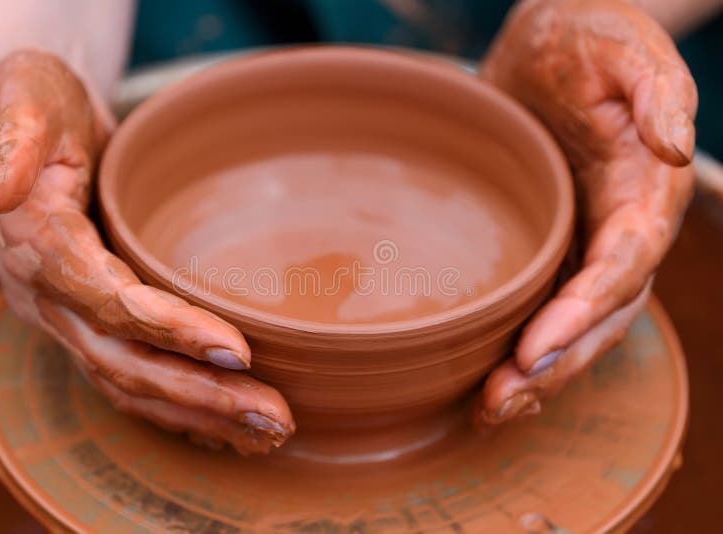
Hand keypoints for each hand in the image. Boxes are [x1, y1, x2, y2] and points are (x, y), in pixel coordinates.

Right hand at [0, 50, 294, 452]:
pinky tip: (224, 426)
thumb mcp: (24, 98)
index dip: (170, 330)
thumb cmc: (37, 101)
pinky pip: (130, 379)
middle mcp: (48, 298)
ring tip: (267, 433)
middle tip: (274, 417)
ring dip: (198, 414)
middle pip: (126, 363)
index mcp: (38, 247)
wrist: (28, 122)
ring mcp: (65, 318)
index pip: (109, 302)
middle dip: (200, 395)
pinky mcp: (87, 323)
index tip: (238, 350)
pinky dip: (178, 408)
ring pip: (130, 384)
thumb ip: (13, 138)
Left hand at [477, 0, 696, 423]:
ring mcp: (585, 243)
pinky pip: (543, 309)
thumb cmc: (586, 35)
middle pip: (602, 316)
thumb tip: (679, 153)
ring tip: (492, 408)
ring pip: (574, 327)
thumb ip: (658, 94)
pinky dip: (520, 349)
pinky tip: (487, 380)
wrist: (545, 42)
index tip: (536, 346)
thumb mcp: (623, 46)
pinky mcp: (550, 247)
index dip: (585, 311)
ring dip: (538, 372)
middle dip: (559, 361)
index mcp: (646, 192)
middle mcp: (621, 230)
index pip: (624, 266)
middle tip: (506, 396)